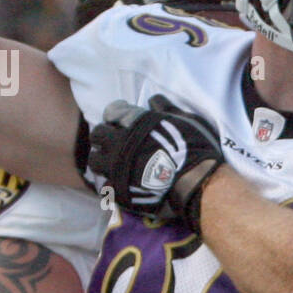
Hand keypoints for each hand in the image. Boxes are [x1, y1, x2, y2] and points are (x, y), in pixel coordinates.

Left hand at [87, 94, 223, 228]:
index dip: (117, 114)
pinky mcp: (120, 191)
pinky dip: (110, 182)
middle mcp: (120, 145)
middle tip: (115, 141)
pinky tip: (120, 182)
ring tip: (114, 163)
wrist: (198, 183)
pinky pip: (104, 185)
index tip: (123, 119)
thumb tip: (152, 100)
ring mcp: (117, 169)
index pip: (112, 111)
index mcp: (134, 124)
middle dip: (104, 135)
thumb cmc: (195, 148)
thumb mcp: (186, 120)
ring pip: (95, 160)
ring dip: (103, 159)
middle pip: (97, 135)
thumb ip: (166, 109)